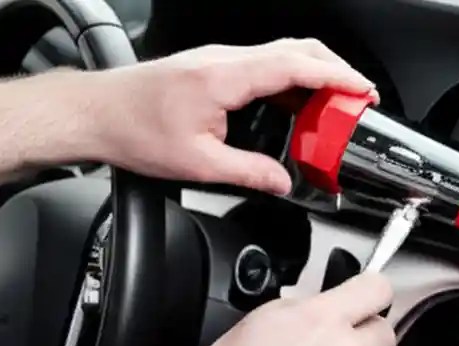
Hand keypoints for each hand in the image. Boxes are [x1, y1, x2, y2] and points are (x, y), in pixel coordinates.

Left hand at [80, 39, 377, 193]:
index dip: (337, 77)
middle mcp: (224, 59)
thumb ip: (249, 172)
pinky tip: (297, 106)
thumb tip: (282, 182)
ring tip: (335, 107)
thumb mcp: (198, 164)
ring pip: (282, 55)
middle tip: (359, 99)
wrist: (96, 113)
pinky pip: (264, 65)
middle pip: (297, 51)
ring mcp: (219, 59)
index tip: (362, 90)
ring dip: (314, 75)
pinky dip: (291, 80)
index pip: (296, 66)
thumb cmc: (132, 129)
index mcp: (225, 77)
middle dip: (336, 71)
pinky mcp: (213, 67)